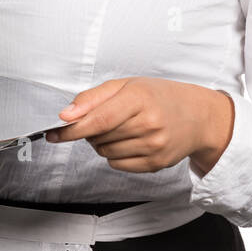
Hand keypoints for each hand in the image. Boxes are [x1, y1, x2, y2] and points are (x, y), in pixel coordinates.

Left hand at [44, 77, 234, 173]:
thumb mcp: (127, 85)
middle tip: (106, 118)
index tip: (53, 132)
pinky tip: (131, 141)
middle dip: (90, 130)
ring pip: (105, 152)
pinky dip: (115, 154)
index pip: (97, 119)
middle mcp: (148, 123)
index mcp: (139, 97)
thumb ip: (93, 98)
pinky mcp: (155, 164)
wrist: (199, 116)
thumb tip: (66, 115)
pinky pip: (117, 165)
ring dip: (102, 143)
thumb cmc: (160, 97)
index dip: (71, 129)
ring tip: (122, 128)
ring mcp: (153, 146)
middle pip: (98, 137)